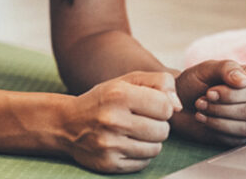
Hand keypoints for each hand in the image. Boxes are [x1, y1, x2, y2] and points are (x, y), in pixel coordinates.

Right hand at [63, 71, 182, 173]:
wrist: (67, 124)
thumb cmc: (103, 100)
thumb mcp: (126, 81)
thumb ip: (158, 82)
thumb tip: (178, 105)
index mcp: (119, 95)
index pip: (165, 107)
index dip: (163, 106)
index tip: (152, 105)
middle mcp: (113, 120)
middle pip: (163, 130)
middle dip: (158, 125)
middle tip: (142, 119)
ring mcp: (110, 145)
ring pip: (156, 149)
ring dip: (150, 141)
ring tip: (134, 132)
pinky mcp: (109, 164)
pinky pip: (143, 163)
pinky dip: (140, 155)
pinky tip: (127, 144)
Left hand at [172, 60, 245, 147]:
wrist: (183, 101)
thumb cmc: (196, 82)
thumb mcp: (207, 69)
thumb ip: (226, 69)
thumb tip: (244, 80)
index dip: (231, 94)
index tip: (209, 92)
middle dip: (220, 108)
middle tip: (200, 102)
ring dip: (218, 120)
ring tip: (200, 110)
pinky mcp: (245, 136)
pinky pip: (238, 140)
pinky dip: (218, 131)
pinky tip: (205, 120)